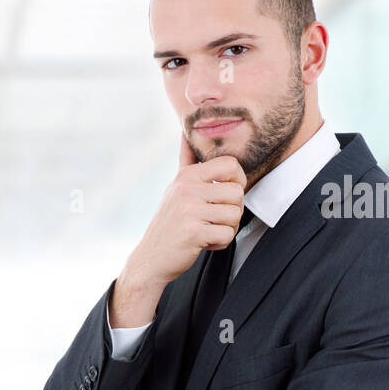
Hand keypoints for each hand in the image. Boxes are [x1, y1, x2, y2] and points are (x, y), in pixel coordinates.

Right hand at [110, 134, 246, 326]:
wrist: (150, 259)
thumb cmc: (169, 224)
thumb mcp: (175, 188)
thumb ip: (185, 161)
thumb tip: (185, 130)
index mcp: (186, 176)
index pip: (231, 165)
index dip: (238, 180)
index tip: (227, 195)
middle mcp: (186, 189)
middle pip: (238, 192)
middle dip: (233, 211)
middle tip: (215, 220)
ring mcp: (189, 210)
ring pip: (235, 215)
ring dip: (226, 229)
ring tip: (207, 232)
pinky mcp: (192, 232)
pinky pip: (227, 235)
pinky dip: (219, 244)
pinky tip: (202, 243)